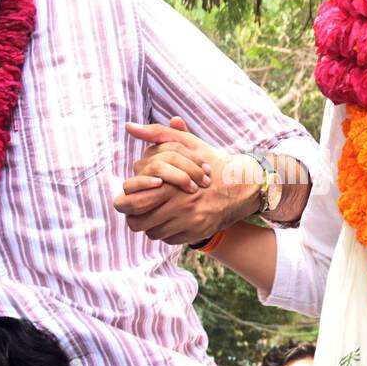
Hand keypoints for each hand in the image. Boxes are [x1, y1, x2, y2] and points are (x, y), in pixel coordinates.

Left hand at [112, 117, 259, 245]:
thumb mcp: (187, 143)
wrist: (241, 185)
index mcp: (172, 185)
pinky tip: (172, 218)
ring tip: (156, 211)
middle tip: (137, 208)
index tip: (127, 197)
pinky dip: (166, 231)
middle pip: (138, 222)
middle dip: (134, 216)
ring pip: (153, 233)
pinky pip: (169, 239)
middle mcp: (180, 207)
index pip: (133, 203)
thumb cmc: (210, 161)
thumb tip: (129, 126)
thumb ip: (158, 134)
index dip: (125, 202)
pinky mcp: (196, 233)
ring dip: (150, 224)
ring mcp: (189, 223)